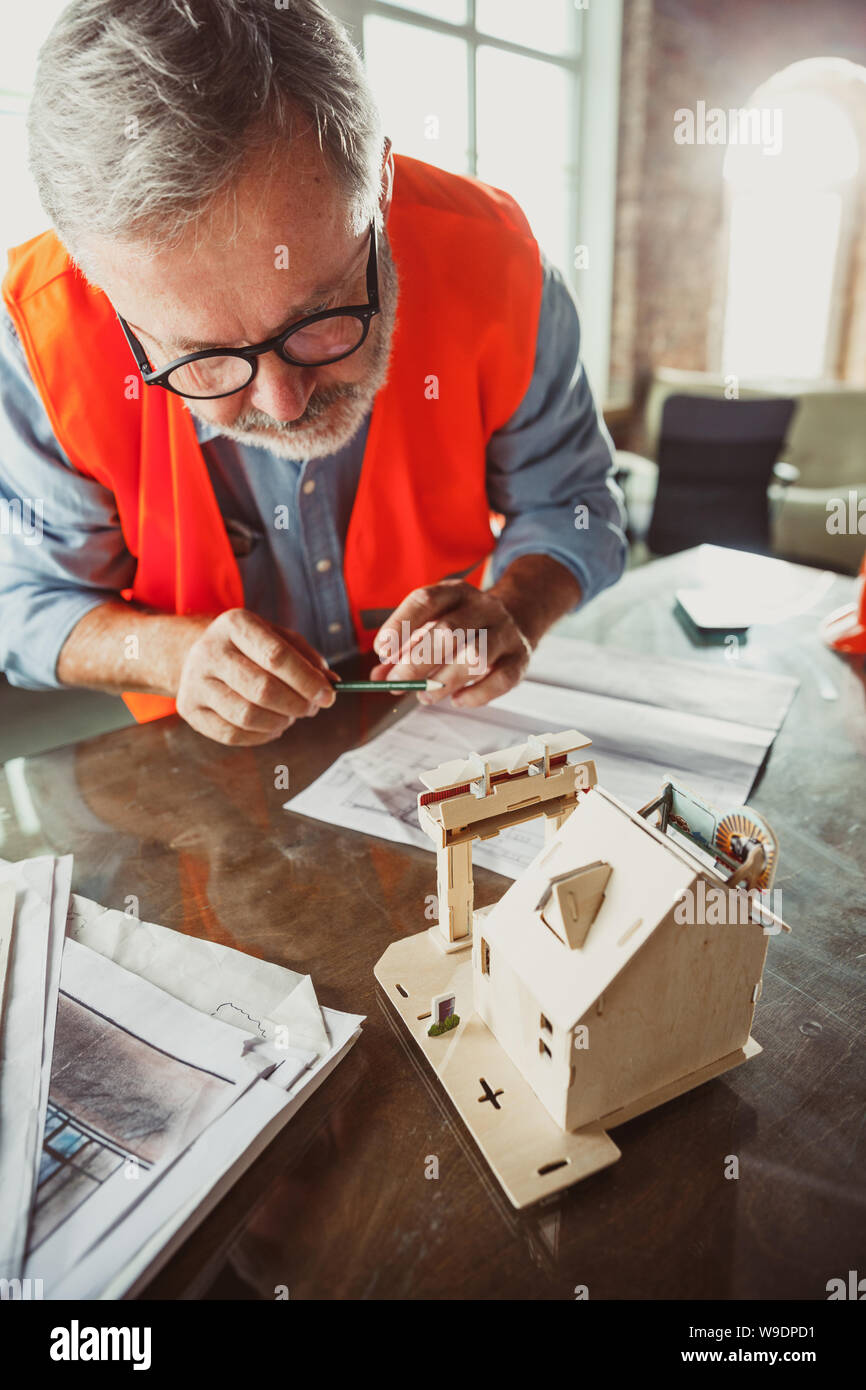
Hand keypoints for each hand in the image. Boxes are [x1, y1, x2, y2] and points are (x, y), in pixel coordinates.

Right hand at [176, 609, 335, 744]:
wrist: (200, 654)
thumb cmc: (251, 647)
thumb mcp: (279, 638)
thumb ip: (307, 658)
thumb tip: (333, 684)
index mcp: (235, 624)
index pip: (276, 656)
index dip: (307, 680)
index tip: (329, 696)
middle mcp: (209, 650)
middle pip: (262, 689)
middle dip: (296, 704)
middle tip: (312, 709)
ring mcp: (194, 681)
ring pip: (246, 716)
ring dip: (280, 722)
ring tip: (290, 716)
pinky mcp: (189, 709)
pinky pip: (232, 735)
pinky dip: (261, 736)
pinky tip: (272, 727)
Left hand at [369, 579, 532, 708]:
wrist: (516, 617)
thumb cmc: (464, 626)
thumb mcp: (433, 626)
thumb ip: (405, 650)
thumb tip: (378, 677)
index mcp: (455, 593)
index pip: (425, 601)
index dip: (400, 625)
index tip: (381, 651)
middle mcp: (482, 607)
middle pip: (449, 631)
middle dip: (417, 661)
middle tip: (397, 682)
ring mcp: (505, 631)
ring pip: (476, 656)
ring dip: (444, 680)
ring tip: (424, 697)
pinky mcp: (520, 657)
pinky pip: (502, 678)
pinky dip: (477, 694)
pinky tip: (456, 700)